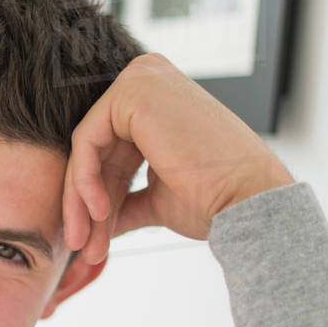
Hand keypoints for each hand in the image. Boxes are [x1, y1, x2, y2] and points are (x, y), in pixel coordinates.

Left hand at [62, 52, 294, 264]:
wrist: (246, 201)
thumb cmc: (214, 199)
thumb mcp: (158, 197)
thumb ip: (126, 200)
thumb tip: (97, 221)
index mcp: (158, 101)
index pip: (110, 152)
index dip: (98, 198)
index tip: (91, 240)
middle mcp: (149, 79)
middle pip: (96, 151)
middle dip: (85, 205)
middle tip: (83, 247)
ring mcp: (141, 79)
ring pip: (87, 150)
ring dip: (81, 202)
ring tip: (87, 243)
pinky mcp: (131, 91)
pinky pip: (87, 141)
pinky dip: (85, 181)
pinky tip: (99, 212)